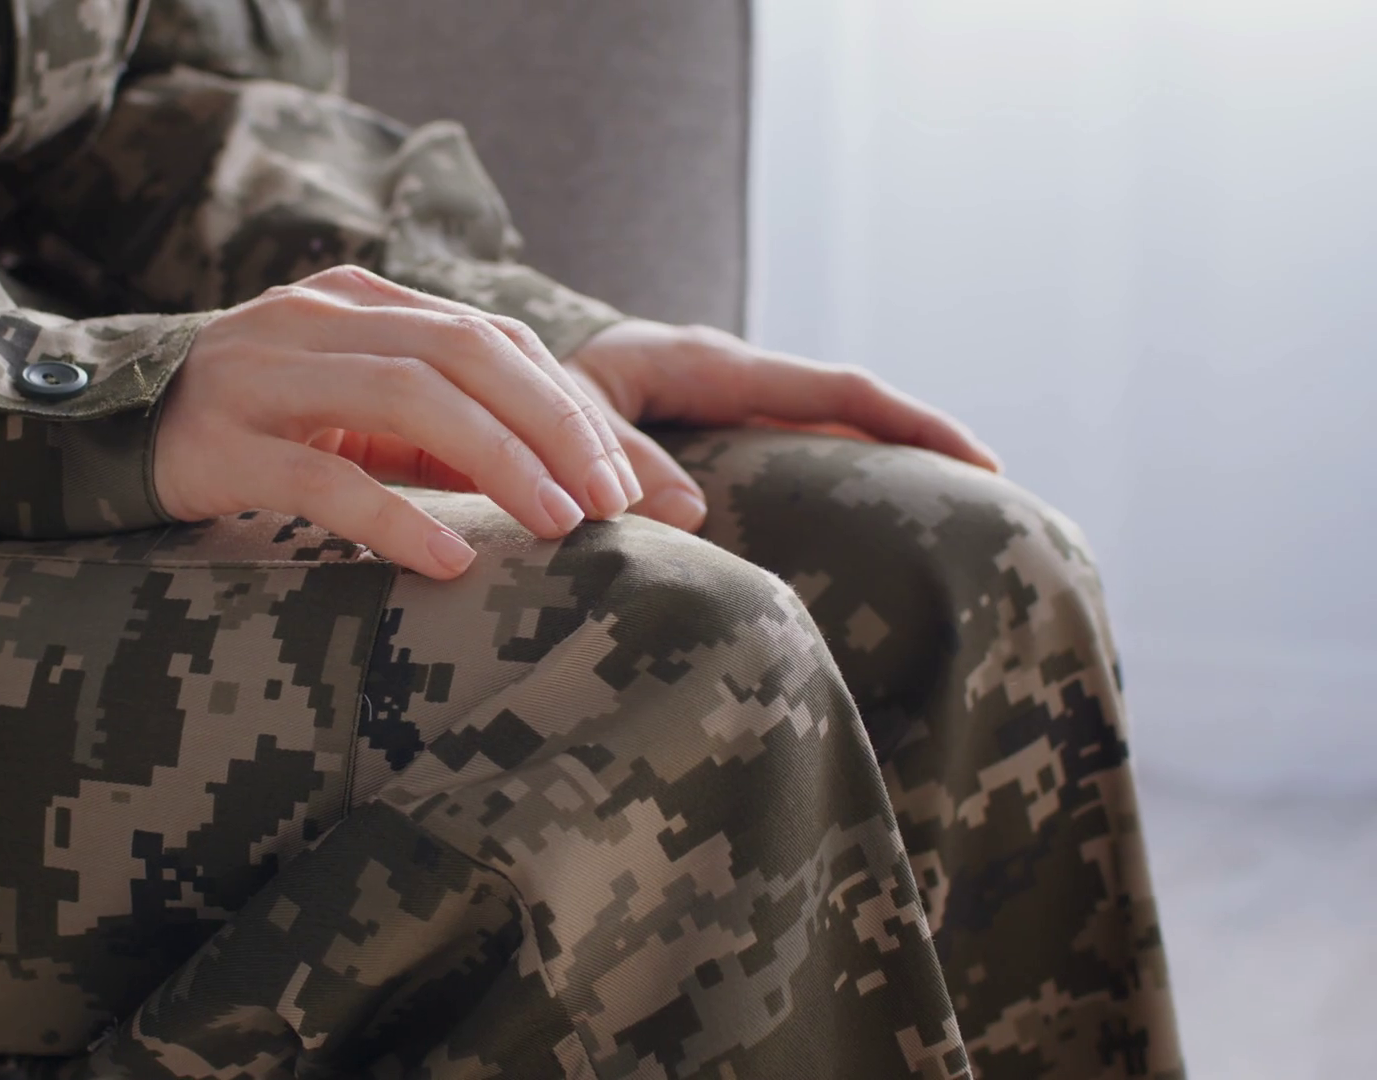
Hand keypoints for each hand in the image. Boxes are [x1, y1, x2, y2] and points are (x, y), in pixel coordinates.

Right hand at [154, 266, 641, 579]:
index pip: (491, 336)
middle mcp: (317, 319)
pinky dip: (394, 520)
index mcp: (361, 300)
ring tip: (555, 524)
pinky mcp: (222, 445)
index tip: (627, 482)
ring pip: (406, 397)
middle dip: (553, 426)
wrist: (107, 436)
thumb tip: (567, 489)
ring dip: (497, 460)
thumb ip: (445, 435)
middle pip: (464, 352)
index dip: (568, 405)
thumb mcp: (357, 416)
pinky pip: (321, 478)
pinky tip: (448, 561)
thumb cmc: (259, 431)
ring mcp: (264, 376)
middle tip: (609, 503)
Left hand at [564, 319, 1001, 530]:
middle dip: (917, 443)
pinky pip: (779, 455)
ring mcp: (718, 406)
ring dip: (877, 467)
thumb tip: (688, 515)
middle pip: (846, 408)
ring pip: (819, 432)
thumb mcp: (567, 414)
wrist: (486, 374)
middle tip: (993, 498)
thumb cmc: (521, 387)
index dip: (909, 423)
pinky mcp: (702, 434)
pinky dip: (822, 481)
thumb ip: (616, 458)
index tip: (979, 461)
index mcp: (706, 362)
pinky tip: (847, 529)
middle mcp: (725, 378)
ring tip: (942, 522)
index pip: (832, 389)